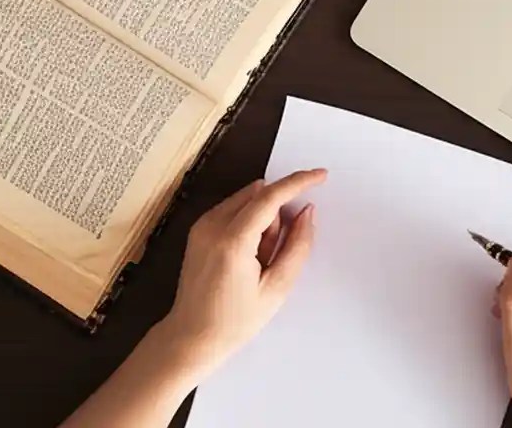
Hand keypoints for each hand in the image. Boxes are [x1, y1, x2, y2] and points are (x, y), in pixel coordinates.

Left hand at [152, 169, 325, 380]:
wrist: (191, 337)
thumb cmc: (234, 321)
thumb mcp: (277, 289)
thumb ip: (298, 246)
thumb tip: (307, 212)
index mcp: (232, 242)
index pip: (270, 197)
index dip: (298, 182)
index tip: (321, 175)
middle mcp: (212, 226)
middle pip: (259, 196)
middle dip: (277, 216)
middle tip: (272, 255)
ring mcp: (201, 226)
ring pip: (247, 200)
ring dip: (262, 220)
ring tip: (257, 260)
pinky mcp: (198, 229)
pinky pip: (234, 210)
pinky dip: (248, 224)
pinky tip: (245, 255)